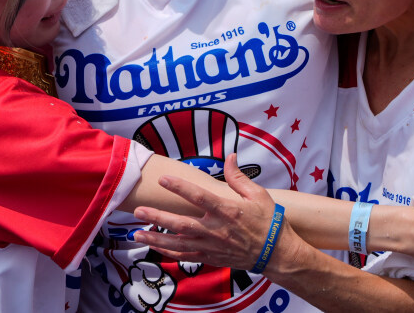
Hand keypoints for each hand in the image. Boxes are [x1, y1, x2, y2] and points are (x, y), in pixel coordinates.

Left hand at [132, 154, 279, 270]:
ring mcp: (212, 246)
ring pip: (179, 243)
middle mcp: (217, 230)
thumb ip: (238, 177)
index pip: (199, 197)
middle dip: (158, 217)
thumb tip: (230, 156)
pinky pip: (186, 256)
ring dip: (156, 239)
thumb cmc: (269, 221)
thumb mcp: (258, 195)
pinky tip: (155, 247)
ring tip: (136, 234)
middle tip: (139, 211)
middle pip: (182, 223)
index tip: (163, 178)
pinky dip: (169, 252)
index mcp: (227, 211)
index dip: (180, 187)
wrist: (276, 253)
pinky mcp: (211, 257)